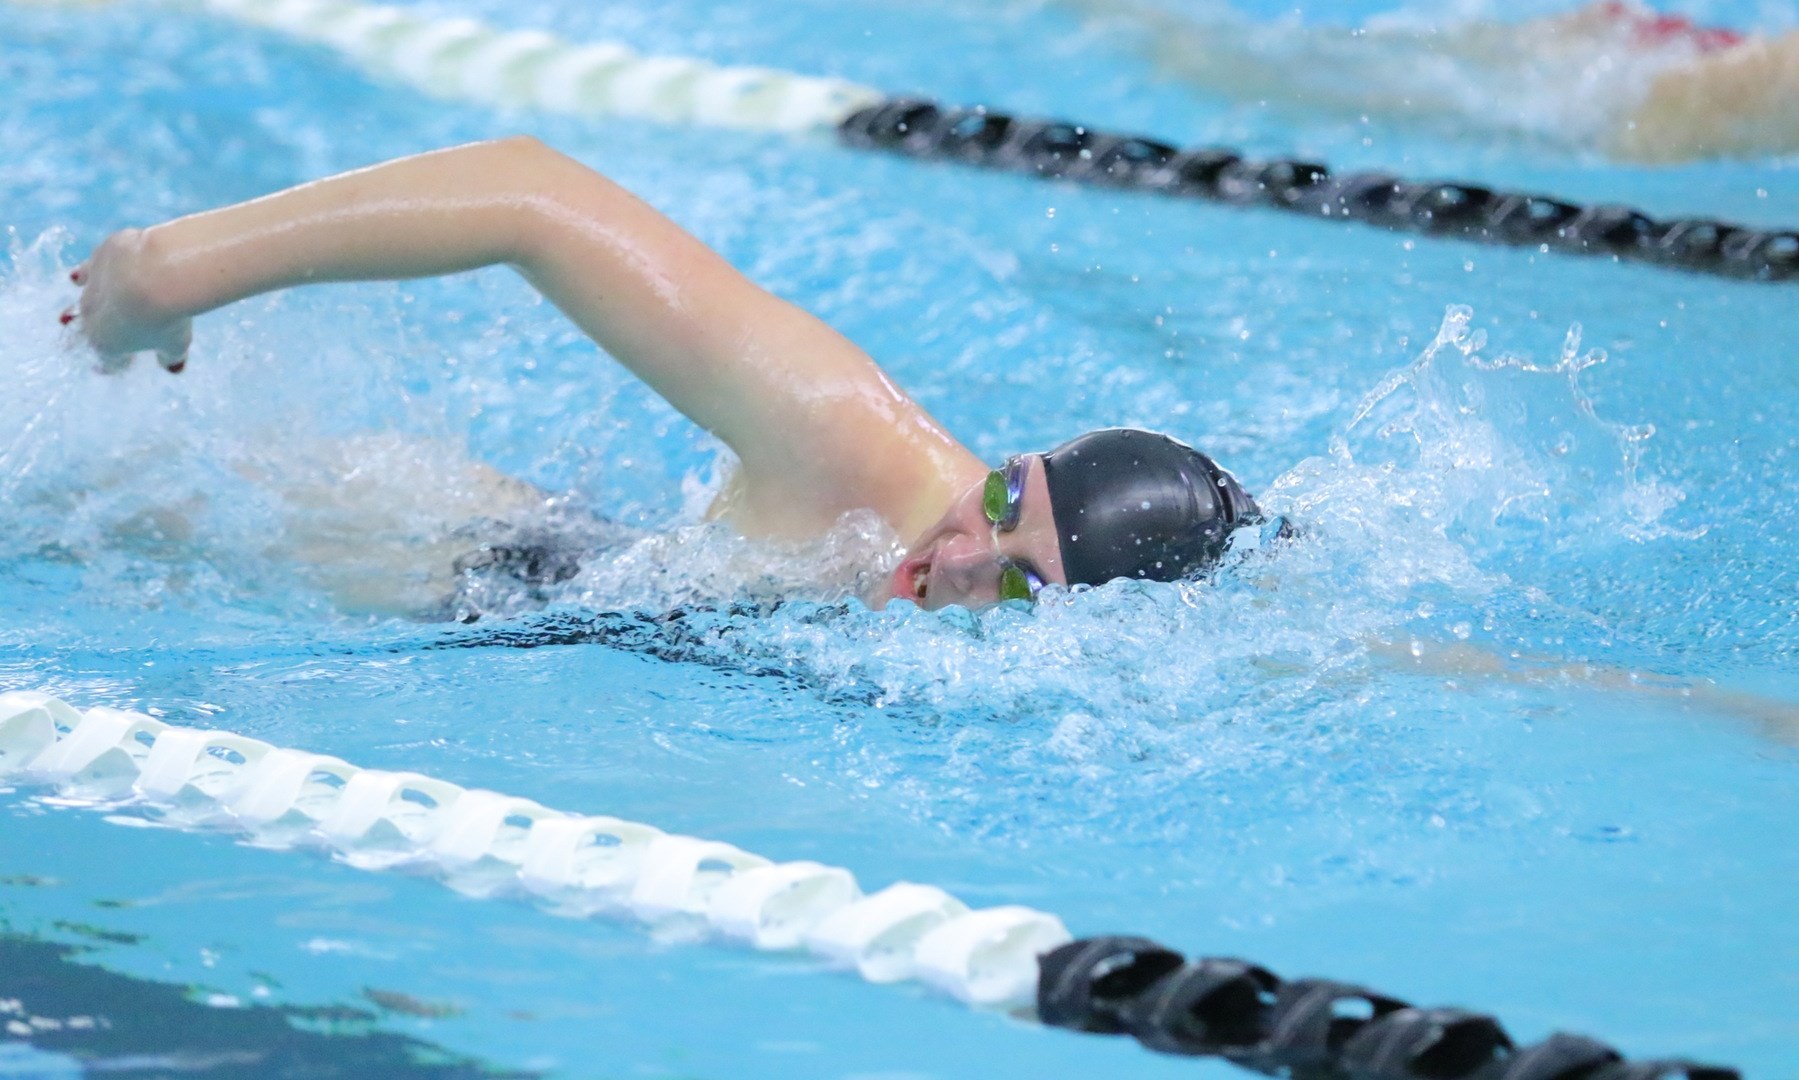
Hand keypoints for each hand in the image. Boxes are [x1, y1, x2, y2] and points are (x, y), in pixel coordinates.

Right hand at [64, 229, 191, 373]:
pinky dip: (87, 275)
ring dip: (87, 303)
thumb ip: (171, 356)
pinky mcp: (98, 258)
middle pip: (91, 329)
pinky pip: (88, 270)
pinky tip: (79, 276)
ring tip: (72, 308)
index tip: (118, 364)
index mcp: (107, 344)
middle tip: (96, 335)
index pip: (108, 361)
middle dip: (97, 333)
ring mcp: (92, 287)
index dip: (114, 365)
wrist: (158, 272)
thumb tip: (172, 366)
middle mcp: (91, 317)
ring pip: (85, 298)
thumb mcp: (177, 342)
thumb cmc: (168, 315)